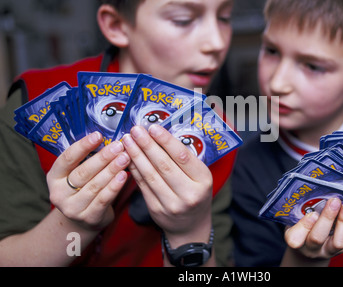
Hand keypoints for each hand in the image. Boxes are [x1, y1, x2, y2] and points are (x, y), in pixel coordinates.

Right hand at [47, 132, 129, 231]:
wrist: (83, 220)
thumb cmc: (83, 188)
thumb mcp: (78, 173)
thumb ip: (88, 158)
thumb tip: (109, 138)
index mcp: (54, 177)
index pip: (67, 158)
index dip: (83, 146)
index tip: (98, 135)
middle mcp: (59, 193)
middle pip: (83, 172)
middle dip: (103, 157)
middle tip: (118, 146)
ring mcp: (73, 208)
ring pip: (95, 185)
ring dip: (112, 170)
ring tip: (125, 157)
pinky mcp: (88, 217)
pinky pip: (103, 199)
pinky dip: (114, 187)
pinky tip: (124, 176)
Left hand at [122, 124, 212, 244]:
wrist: (190, 226)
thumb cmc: (195, 193)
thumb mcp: (199, 176)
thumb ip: (183, 159)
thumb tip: (158, 135)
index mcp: (203, 180)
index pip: (182, 156)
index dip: (166, 140)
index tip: (153, 127)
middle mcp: (189, 193)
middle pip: (164, 165)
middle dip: (147, 145)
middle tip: (135, 130)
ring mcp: (172, 204)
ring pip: (150, 175)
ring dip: (136, 155)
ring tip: (127, 141)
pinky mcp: (156, 210)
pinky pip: (143, 186)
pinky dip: (134, 170)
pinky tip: (128, 158)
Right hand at [284, 198, 342, 259]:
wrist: (309, 244)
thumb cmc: (298, 223)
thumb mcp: (293, 216)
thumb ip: (298, 206)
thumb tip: (307, 181)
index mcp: (295, 239)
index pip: (295, 239)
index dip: (304, 227)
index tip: (312, 213)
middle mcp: (310, 248)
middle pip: (318, 238)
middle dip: (327, 218)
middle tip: (335, 201)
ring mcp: (328, 250)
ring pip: (338, 243)